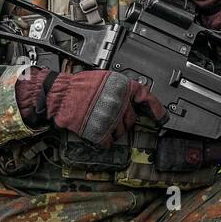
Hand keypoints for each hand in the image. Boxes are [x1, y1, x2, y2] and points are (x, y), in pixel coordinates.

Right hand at [15, 67, 164, 146]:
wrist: (59, 96)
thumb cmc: (77, 86)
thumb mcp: (104, 80)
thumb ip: (120, 90)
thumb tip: (132, 99)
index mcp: (121, 87)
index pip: (146, 97)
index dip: (156, 108)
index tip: (161, 117)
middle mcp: (119, 102)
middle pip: (131, 120)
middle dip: (123, 121)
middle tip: (111, 117)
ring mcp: (110, 118)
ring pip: (120, 132)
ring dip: (112, 131)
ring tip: (99, 122)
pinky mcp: (100, 132)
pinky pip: (107, 141)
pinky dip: (102, 140)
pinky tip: (95, 133)